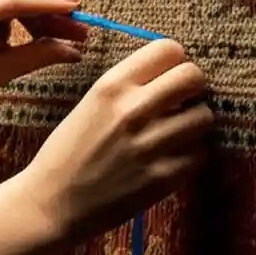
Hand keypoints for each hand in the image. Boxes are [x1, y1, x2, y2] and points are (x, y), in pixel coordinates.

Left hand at [0, 0, 86, 124]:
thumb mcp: (2, 70)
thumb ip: (38, 56)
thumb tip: (74, 51)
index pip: (17, 0)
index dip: (50, 3)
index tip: (78, 7)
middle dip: (53, 12)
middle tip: (81, 31)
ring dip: (43, 14)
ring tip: (69, 36)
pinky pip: (10, 0)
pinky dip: (28, 15)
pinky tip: (44, 33)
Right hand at [16, 39, 213, 238]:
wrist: (51, 205)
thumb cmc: (65, 154)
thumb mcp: (88, 106)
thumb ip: (127, 88)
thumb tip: (168, 78)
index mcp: (111, 87)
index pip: (168, 49)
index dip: (173, 64)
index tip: (166, 79)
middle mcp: (132, 110)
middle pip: (194, 77)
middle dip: (192, 89)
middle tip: (180, 104)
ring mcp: (150, 145)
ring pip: (204, 117)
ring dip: (194, 124)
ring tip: (175, 135)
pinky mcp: (162, 177)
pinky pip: (200, 154)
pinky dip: (191, 156)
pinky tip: (170, 160)